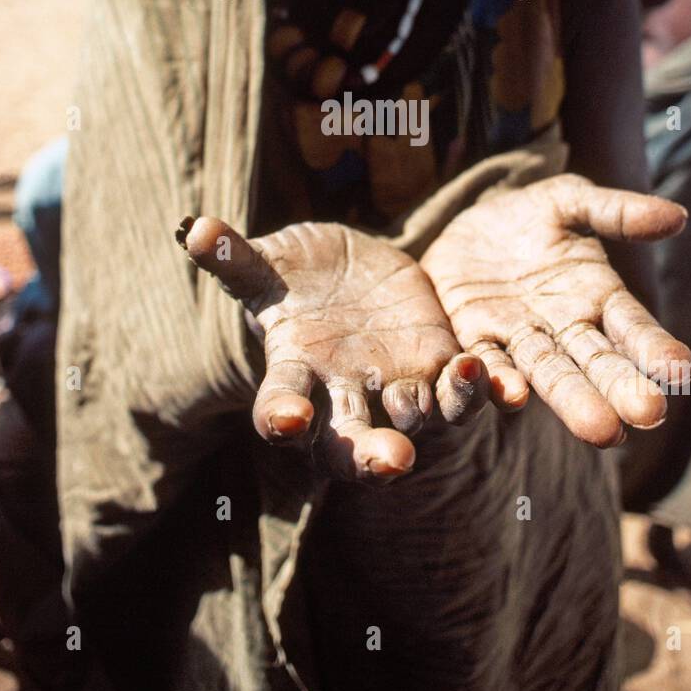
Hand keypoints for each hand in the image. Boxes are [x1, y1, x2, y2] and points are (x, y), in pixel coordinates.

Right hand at [177, 217, 490, 481]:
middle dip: (373, 454)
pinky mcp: (440, 365)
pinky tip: (496, 374)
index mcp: (296, 375)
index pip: (282, 408)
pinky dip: (480, 385)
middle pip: (355, 443)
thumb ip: (237, 258)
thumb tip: (194, 229)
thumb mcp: (266, 266)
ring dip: (443, 407)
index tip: (288, 420)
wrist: (345, 272)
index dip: (283, 418)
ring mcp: (396, 386)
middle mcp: (345, 396)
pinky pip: (462, 385)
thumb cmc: (293, 276)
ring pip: (420, 416)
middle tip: (392, 461)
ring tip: (464, 380)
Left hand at [421, 174, 690, 447]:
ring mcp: (521, 339)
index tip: (681, 371)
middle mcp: (565, 328)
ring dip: (573, 401)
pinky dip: (501, 380)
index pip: (633, 327)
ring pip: (550, 374)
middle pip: (596, 363)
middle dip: (619, 389)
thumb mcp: (570, 200)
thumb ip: (616, 211)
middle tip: (647, 416)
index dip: (655, 348)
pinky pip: (489, 362)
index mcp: (598, 296)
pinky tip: (515, 396)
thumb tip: (679, 217)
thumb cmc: (530, 216)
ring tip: (601, 430)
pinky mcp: (475, 340)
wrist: (465, 224)